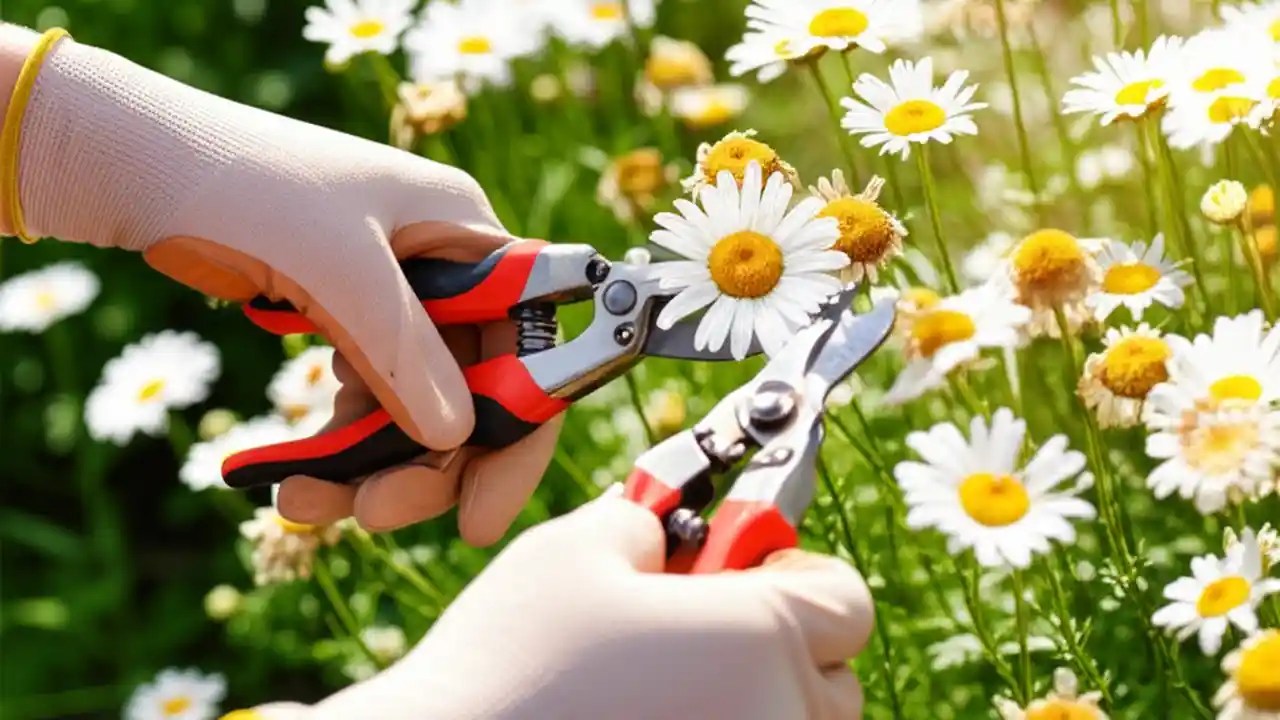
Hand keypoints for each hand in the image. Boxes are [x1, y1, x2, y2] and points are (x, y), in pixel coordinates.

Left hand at [8, 33, 558, 540]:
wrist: (143, 162)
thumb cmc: (246, 185)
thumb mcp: (336, 268)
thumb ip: (404, 352)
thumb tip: (460, 438)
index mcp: (466, 236)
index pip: (528, 347)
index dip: (518, 433)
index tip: (478, 517)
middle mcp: (446, 270)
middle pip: (474, 393)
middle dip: (427, 464)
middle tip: (375, 515)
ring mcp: (397, 298)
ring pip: (416, 409)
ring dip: (371, 467)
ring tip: (304, 501)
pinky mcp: (349, 320)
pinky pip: (366, 402)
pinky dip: (336, 446)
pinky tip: (290, 476)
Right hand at [243, 495, 873, 719]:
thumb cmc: (506, 660)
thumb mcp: (575, 548)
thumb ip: (651, 520)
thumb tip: (670, 526)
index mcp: (760, 639)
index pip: (847, 600)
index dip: (797, 575)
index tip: (742, 571)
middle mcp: (777, 717)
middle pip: (834, 677)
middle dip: (782, 645)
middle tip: (697, 629)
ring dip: (751, 695)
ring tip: (660, 679)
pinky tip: (641, 713)